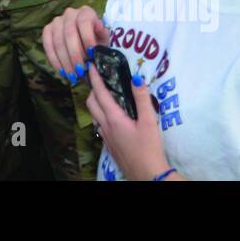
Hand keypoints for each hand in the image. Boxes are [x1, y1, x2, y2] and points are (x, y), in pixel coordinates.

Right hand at [41, 5, 106, 84]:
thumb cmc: (97, 40)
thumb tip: (99, 36)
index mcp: (86, 12)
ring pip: (58, 41)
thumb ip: (103, 38)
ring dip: (65, 61)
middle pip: (69, 33)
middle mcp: (70, 13)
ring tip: (73, 76)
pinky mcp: (47, 30)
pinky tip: (62, 72)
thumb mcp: (104, 39)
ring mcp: (57, 21)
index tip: (91, 55)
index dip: (87, 38)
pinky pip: (47, 45)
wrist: (87, 42)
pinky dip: (54, 60)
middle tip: (81, 72)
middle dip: (75, 55)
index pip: (84, 22)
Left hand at [85, 63, 170, 180]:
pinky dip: (101, 116)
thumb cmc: (149, 148)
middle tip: (100, 80)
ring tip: (106, 96)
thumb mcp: (149, 122)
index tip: (90, 65)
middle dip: (92, 90)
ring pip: (94, 115)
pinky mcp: (110, 146)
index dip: (94, 78)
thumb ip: (143, 99)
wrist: (147, 175)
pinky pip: (100, 126)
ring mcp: (106, 137)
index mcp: (113, 118)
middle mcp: (105, 126)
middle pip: (91, 103)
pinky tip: (113, 118)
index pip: (100, 93)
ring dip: (96, 103)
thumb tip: (136, 78)